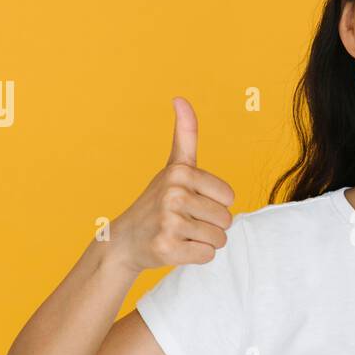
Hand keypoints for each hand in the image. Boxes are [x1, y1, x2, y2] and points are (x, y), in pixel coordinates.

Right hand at [108, 97, 235, 273]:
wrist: (125, 240)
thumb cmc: (157, 201)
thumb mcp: (173, 166)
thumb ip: (185, 134)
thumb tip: (180, 98)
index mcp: (180, 173)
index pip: (229, 197)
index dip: (215, 204)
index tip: (191, 203)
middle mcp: (173, 194)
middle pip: (226, 219)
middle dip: (210, 225)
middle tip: (184, 222)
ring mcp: (168, 222)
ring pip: (218, 239)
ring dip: (204, 241)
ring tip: (180, 235)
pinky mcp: (166, 248)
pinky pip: (207, 256)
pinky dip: (195, 256)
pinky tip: (176, 248)